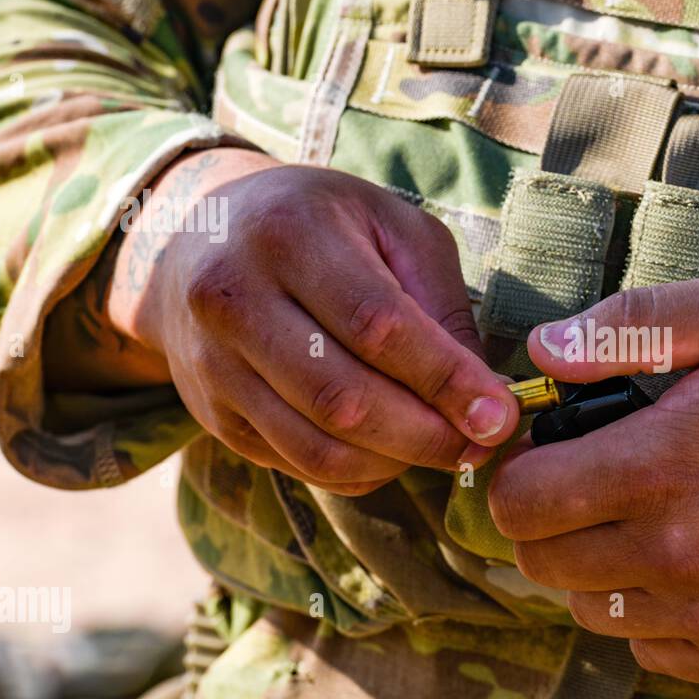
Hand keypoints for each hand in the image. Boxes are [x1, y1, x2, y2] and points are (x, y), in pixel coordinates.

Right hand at [100, 150, 518, 492]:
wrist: (198, 232)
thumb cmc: (322, 225)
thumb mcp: (393, 228)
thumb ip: (440, 304)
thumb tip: (484, 396)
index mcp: (289, 235)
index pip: (378, 326)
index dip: (445, 380)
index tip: (499, 416)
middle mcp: (234, 298)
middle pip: (343, 399)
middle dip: (426, 435)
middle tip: (479, 446)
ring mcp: (213, 362)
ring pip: (315, 446)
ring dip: (394, 462)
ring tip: (440, 449)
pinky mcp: (211, 411)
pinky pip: (294, 464)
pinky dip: (356, 473)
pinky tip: (390, 452)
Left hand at [488, 269, 698, 682]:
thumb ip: (634, 326)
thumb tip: (541, 353)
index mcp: (661, 464)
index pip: (520, 500)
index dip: (518, 474)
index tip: (545, 454)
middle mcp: (675, 553)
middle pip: (544, 562)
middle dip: (551, 520)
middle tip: (596, 483)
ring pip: (592, 610)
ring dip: (598, 568)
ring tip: (651, 520)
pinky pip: (652, 652)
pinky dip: (652, 615)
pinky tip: (694, 568)